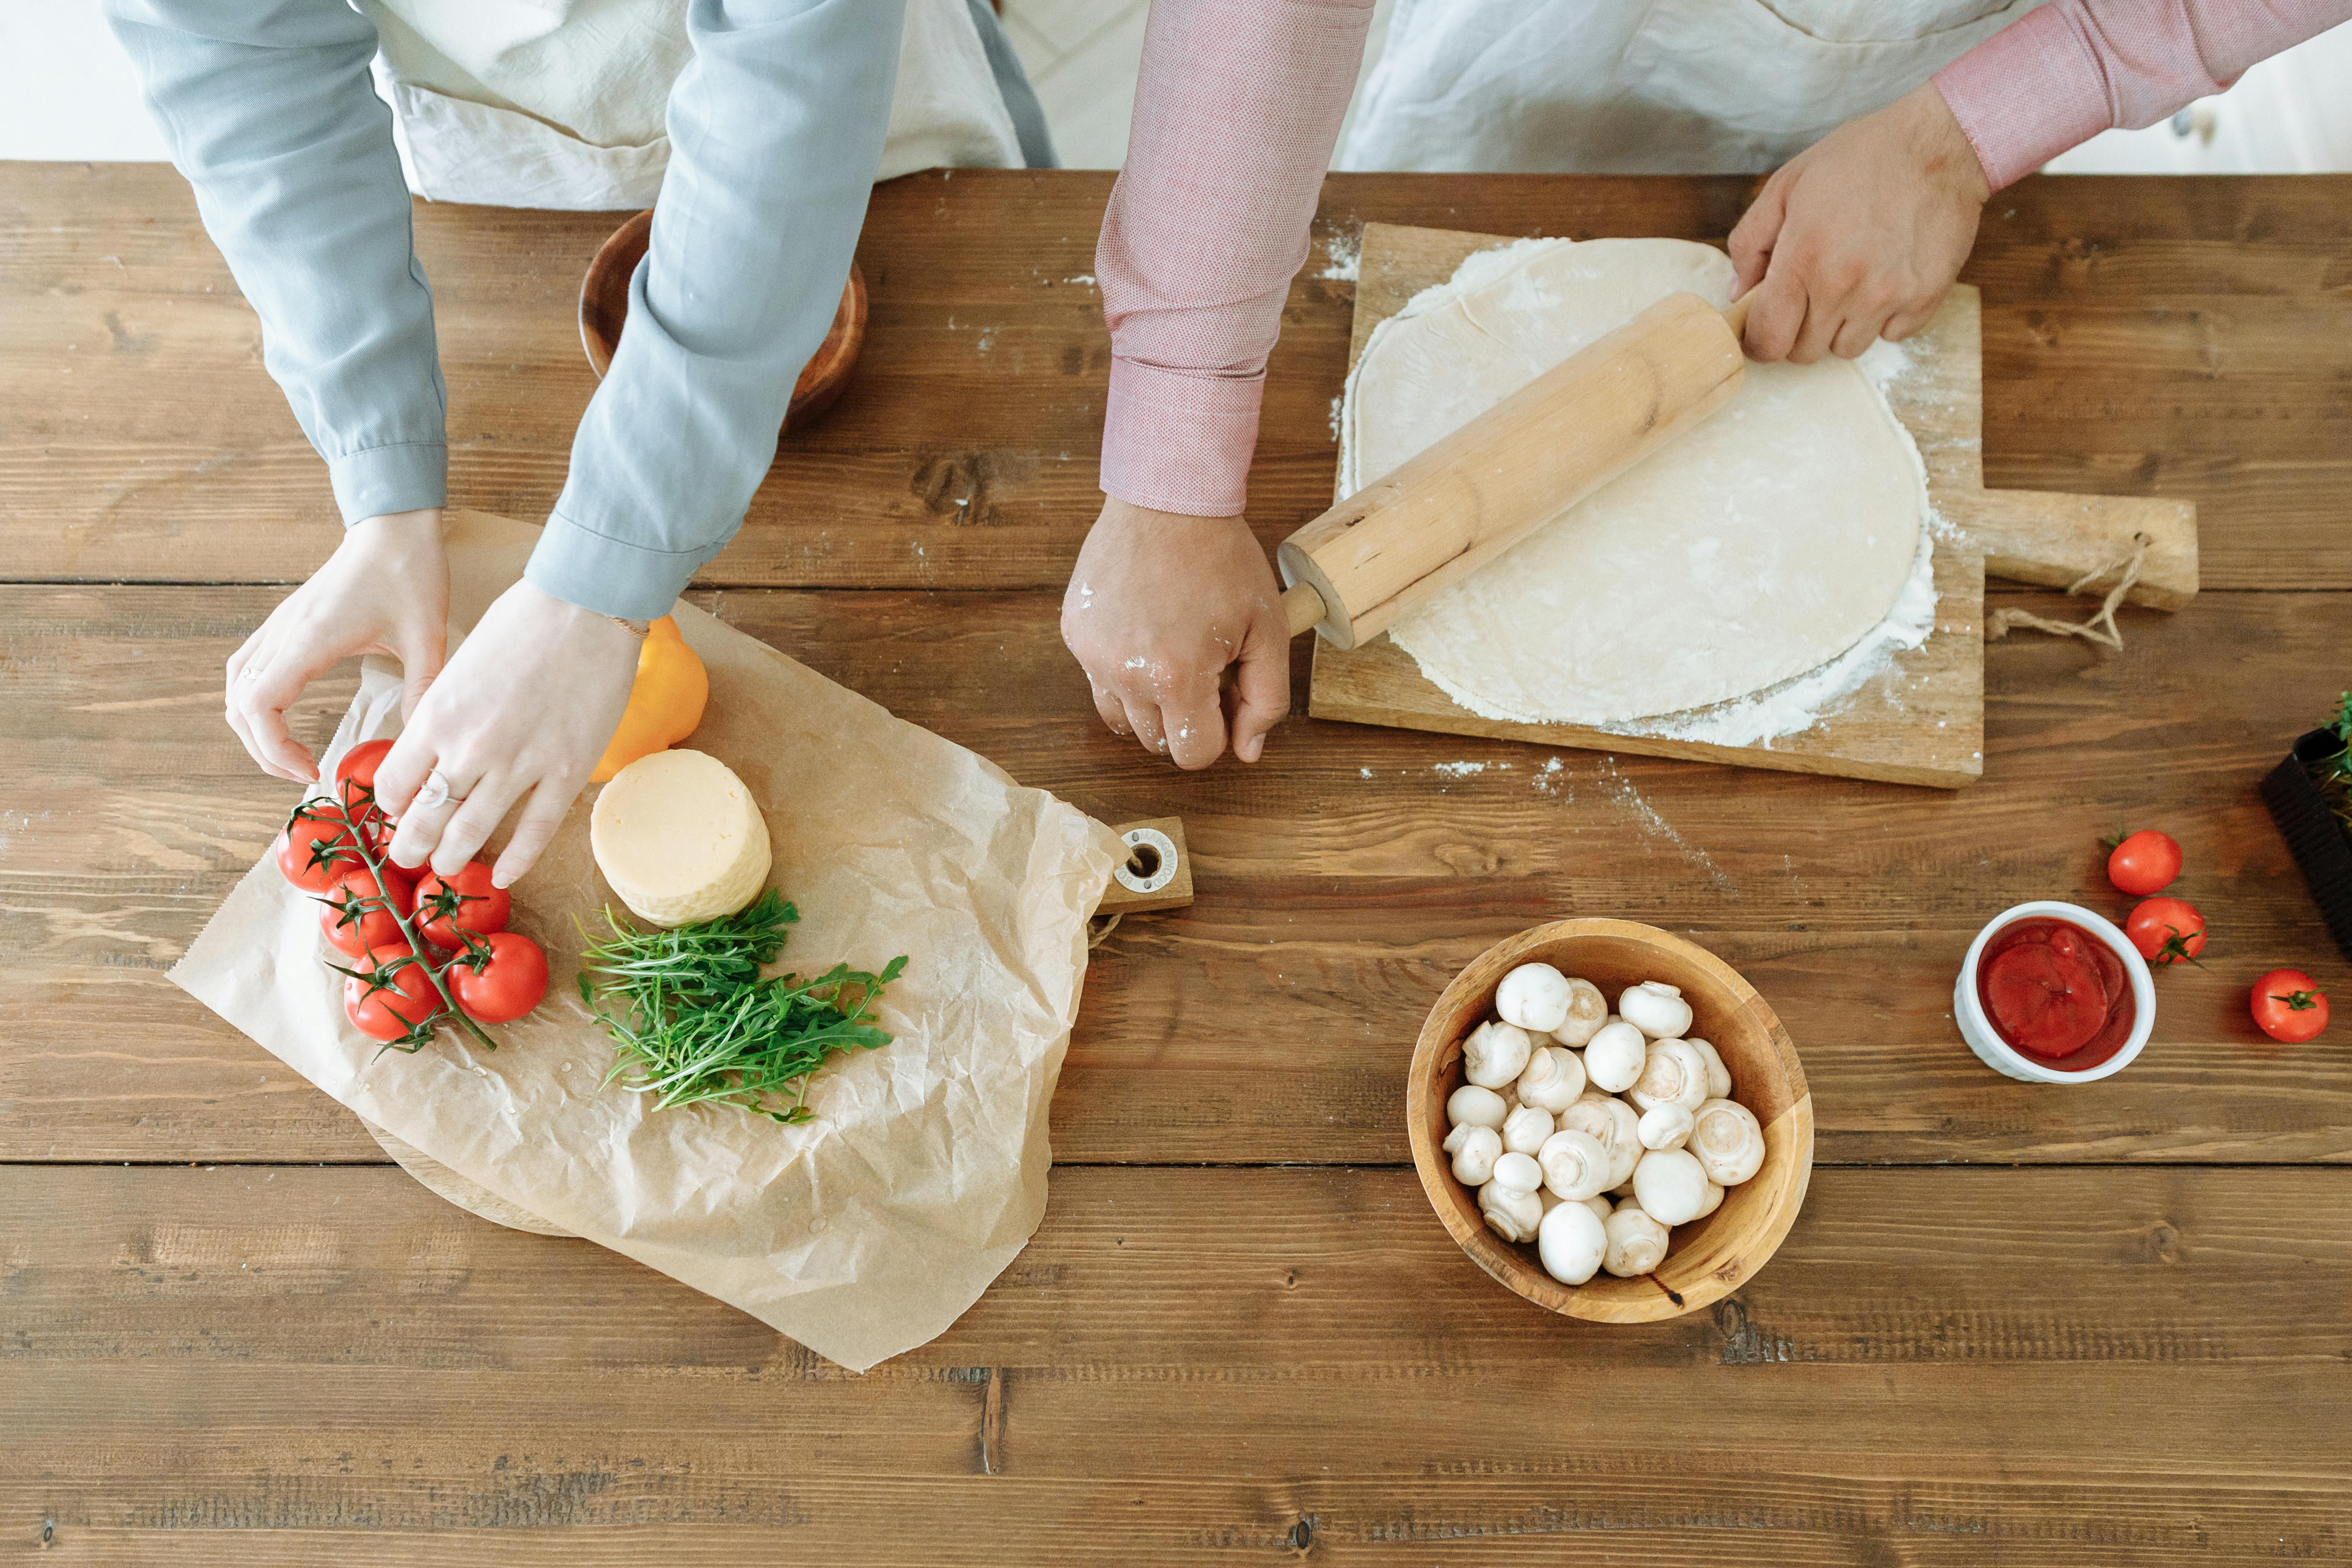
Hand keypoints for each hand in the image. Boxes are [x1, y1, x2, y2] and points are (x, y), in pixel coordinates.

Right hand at [225, 509, 448, 783]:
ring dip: (254, 728)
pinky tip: (282, 719)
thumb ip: (421, 690)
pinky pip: (248, 668)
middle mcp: (284, 633)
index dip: (274, 749)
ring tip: (291, 756)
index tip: (310, 769)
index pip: (260, 706)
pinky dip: (253, 701)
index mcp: (311, 639)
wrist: (394, 529)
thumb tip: (418, 741)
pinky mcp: (285, 623)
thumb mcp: (427, 637)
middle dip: (264, 750)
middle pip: (239, 706)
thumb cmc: (409, 573)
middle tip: (303, 773)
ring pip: (237, 688)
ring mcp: (279, 626)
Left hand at [371, 580, 640, 886]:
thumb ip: (443, 712)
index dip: (389, 806)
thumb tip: (435, 751)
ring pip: (472, 833)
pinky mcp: (566, 771)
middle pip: (425, 819)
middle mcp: (470, 748)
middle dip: (410, 846)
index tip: (395, 811)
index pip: (393, 785)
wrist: (585, 606)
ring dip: (453, 857)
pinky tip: (503, 875)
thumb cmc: (522, 622)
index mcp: (437, 716)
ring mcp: (521, 764)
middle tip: (408, 857)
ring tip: (446, 867)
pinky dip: (516, 860)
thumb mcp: (460, 665)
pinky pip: (535, 831)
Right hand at [1061, 499, 1288, 767]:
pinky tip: (1145, 630)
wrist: (1169, 500)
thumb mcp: (1268, 631)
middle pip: (1157, 742)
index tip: (1227, 700)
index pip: (1193, 755)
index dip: (1218, 736)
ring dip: (1151, 703)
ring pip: (1122, 719)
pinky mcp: (1075, 634)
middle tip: (1205, 668)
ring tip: (1172, 655)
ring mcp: (1093, 654)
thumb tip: (1247, 750)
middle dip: (1186, 718)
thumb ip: (1266, 700)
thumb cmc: (1223, 560)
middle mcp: (1126, 672)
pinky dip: (1123, 670)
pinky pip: (1098, 679)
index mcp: (1177, 676)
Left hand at [1729, 82, 1990, 363]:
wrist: (1939, 143)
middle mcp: (1844, 285)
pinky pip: (1891, 335)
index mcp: (1804, 257)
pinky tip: (1885, 279)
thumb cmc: (1861, 158)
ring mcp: (1888, 296)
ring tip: (1849, 282)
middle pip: (1805, 352)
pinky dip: (1883, 318)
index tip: (1761, 330)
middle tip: (1808, 296)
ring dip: (1840, 327)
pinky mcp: (1925, 298)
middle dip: (1798, 331)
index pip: (1768, 338)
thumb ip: (1750, 241)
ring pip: (1847, 349)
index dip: (1758, 342)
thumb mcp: (1787, 184)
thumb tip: (1738, 291)